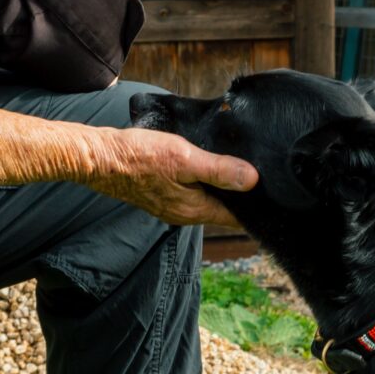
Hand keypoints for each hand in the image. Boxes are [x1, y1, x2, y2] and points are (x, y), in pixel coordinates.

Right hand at [86, 126, 256, 228]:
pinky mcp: (161, 194)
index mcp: (194, 210)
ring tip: (238, 164)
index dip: (256, 205)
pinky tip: (205, 162)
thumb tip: (253, 180)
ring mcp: (172, 205)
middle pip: (223, 208)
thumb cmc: (139, 157)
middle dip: (241, 194)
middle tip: (260, 172)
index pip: (236, 216)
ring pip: (207, 198)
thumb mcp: (185, 159)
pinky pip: (191, 191)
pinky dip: (203, 180)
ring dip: (221, 185)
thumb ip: (219, 170)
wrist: (100, 158)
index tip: (274, 193)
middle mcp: (184, 213)